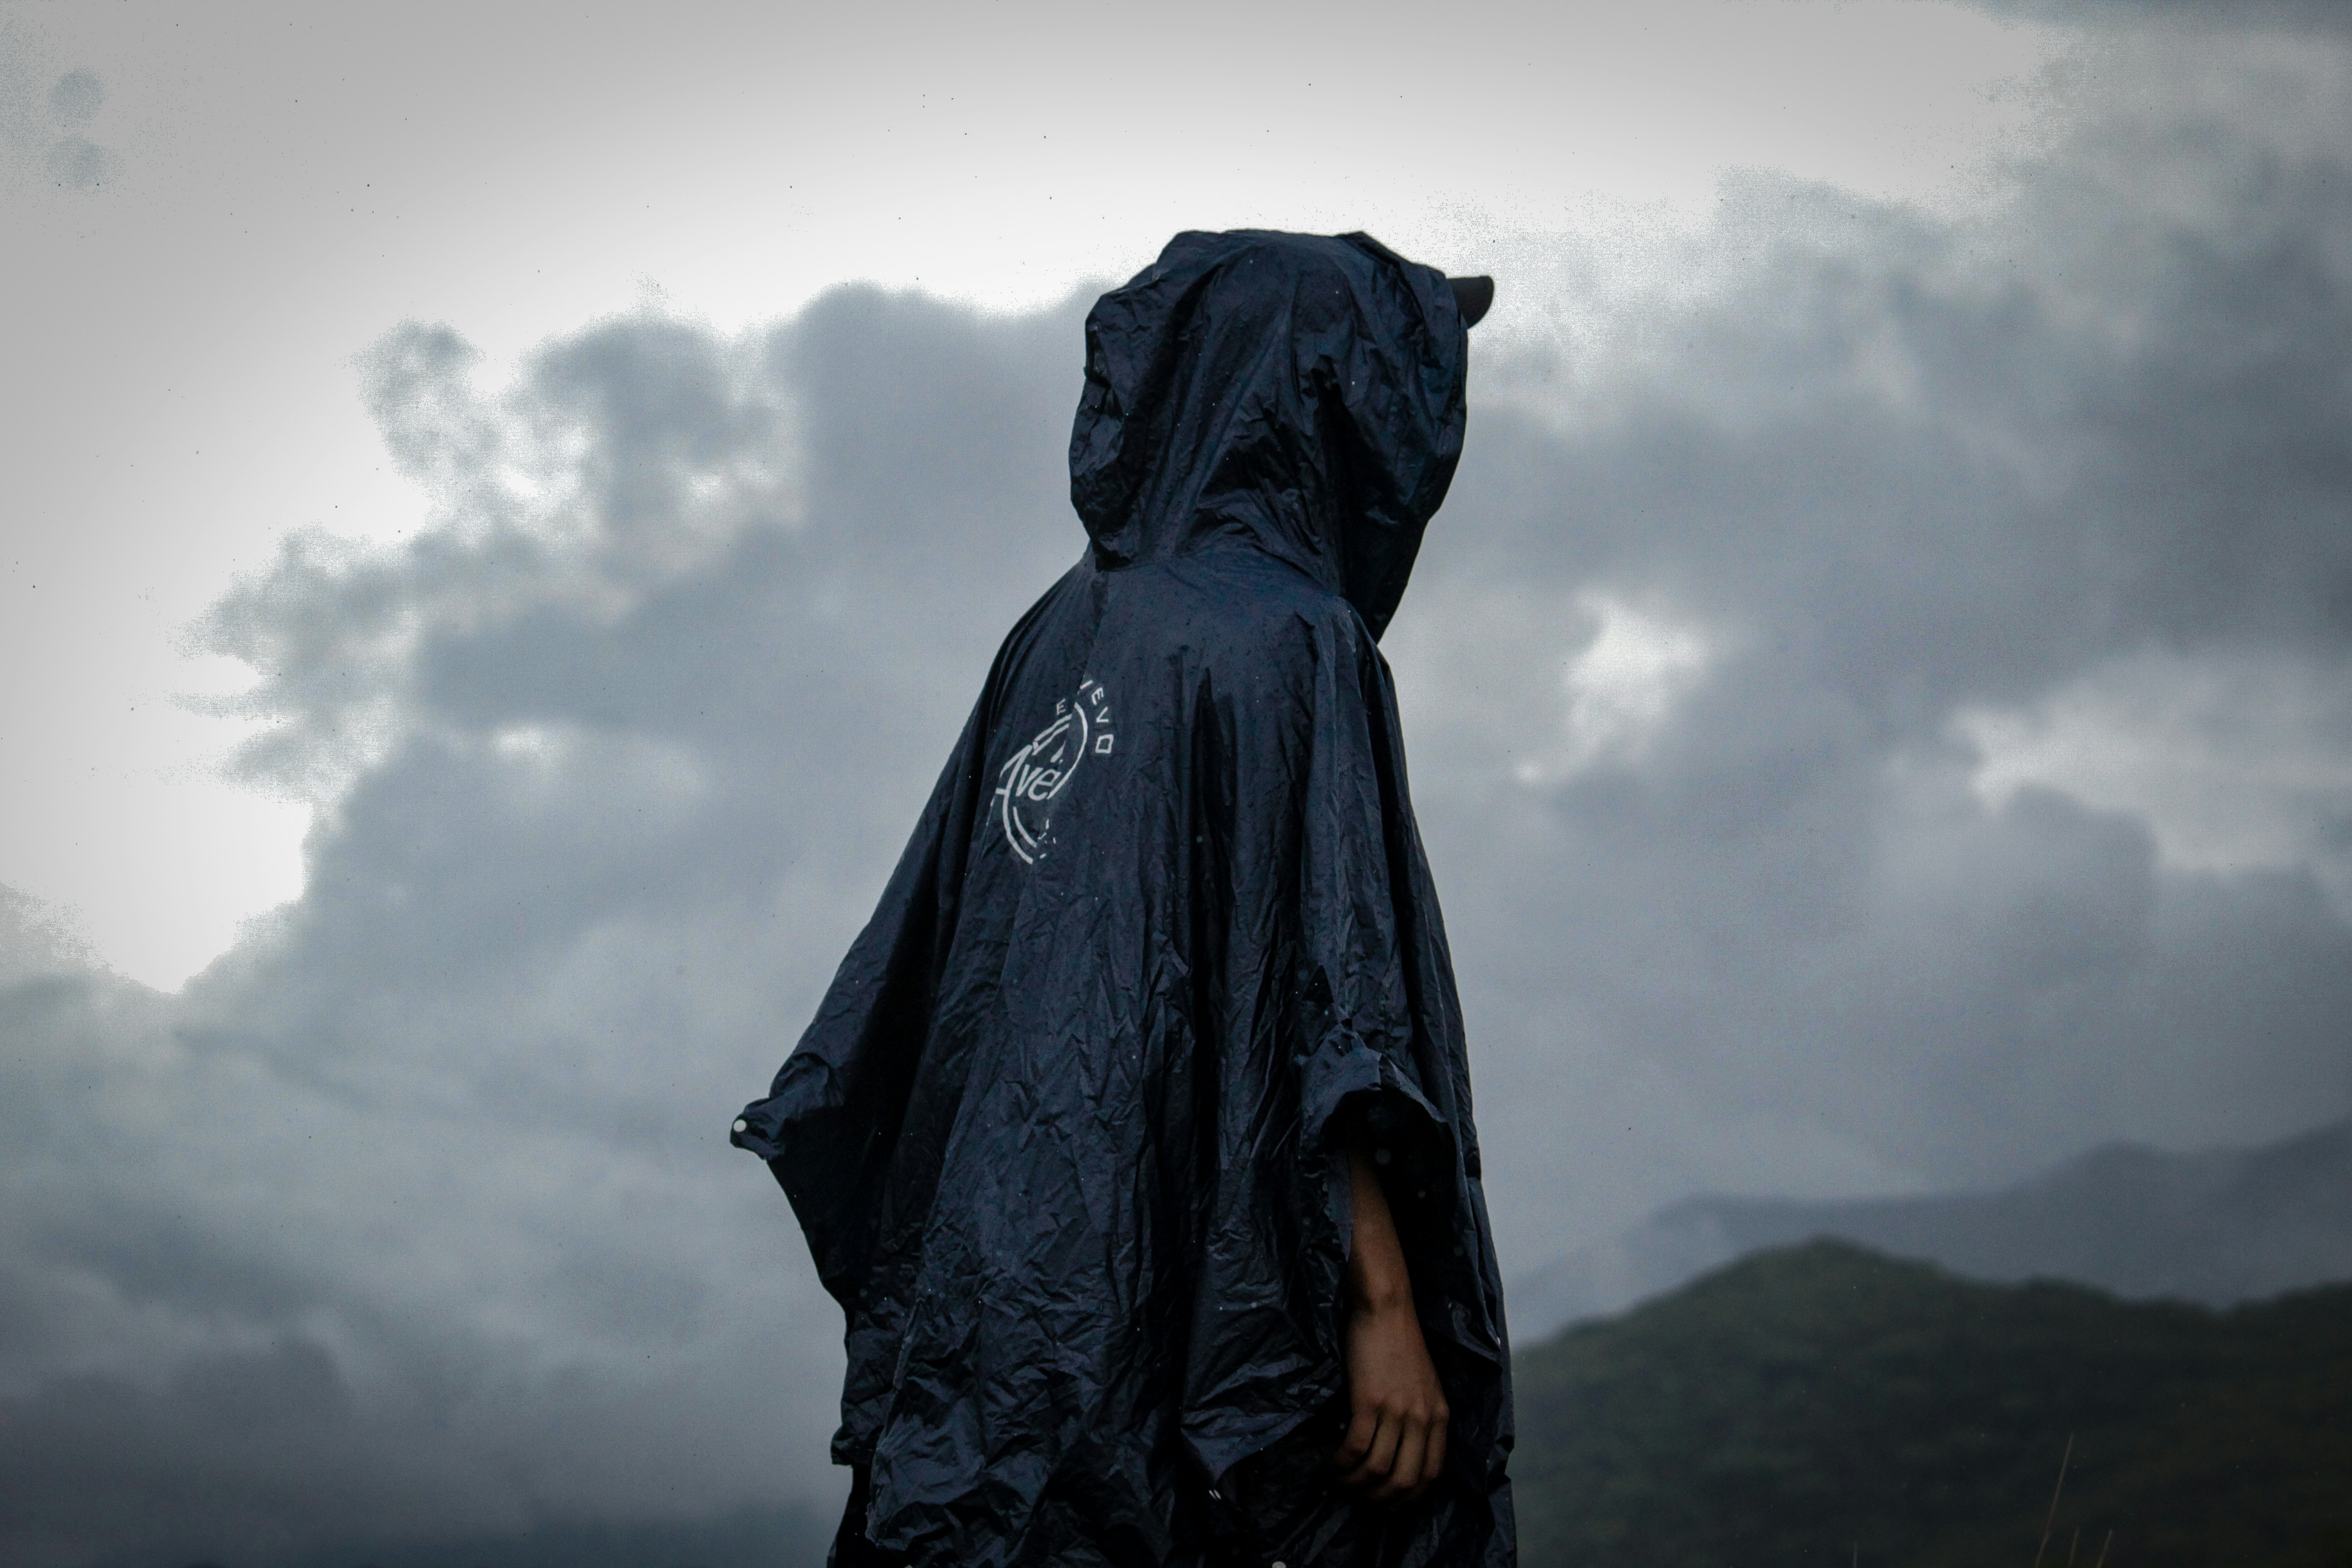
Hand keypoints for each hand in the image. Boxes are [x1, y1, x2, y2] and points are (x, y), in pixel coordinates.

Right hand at [1331, 1142, 1448, 1501]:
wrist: (1386, 1306)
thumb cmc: (1399, 1342)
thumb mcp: (1423, 1384)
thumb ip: (1419, 1417)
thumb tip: (1398, 1453)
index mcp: (1440, 1416)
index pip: (1432, 1475)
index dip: (1409, 1497)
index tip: (1388, 1502)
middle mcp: (1423, 1418)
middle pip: (1405, 1480)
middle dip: (1379, 1498)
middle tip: (1358, 1496)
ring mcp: (1397, 1410)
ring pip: (1377, 1469)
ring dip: (1354, 1483)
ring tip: (1339, 1479)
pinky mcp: (1370, 1400)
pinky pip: (1354, 1448)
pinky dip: (1341, 1463)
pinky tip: (1331, 1462)